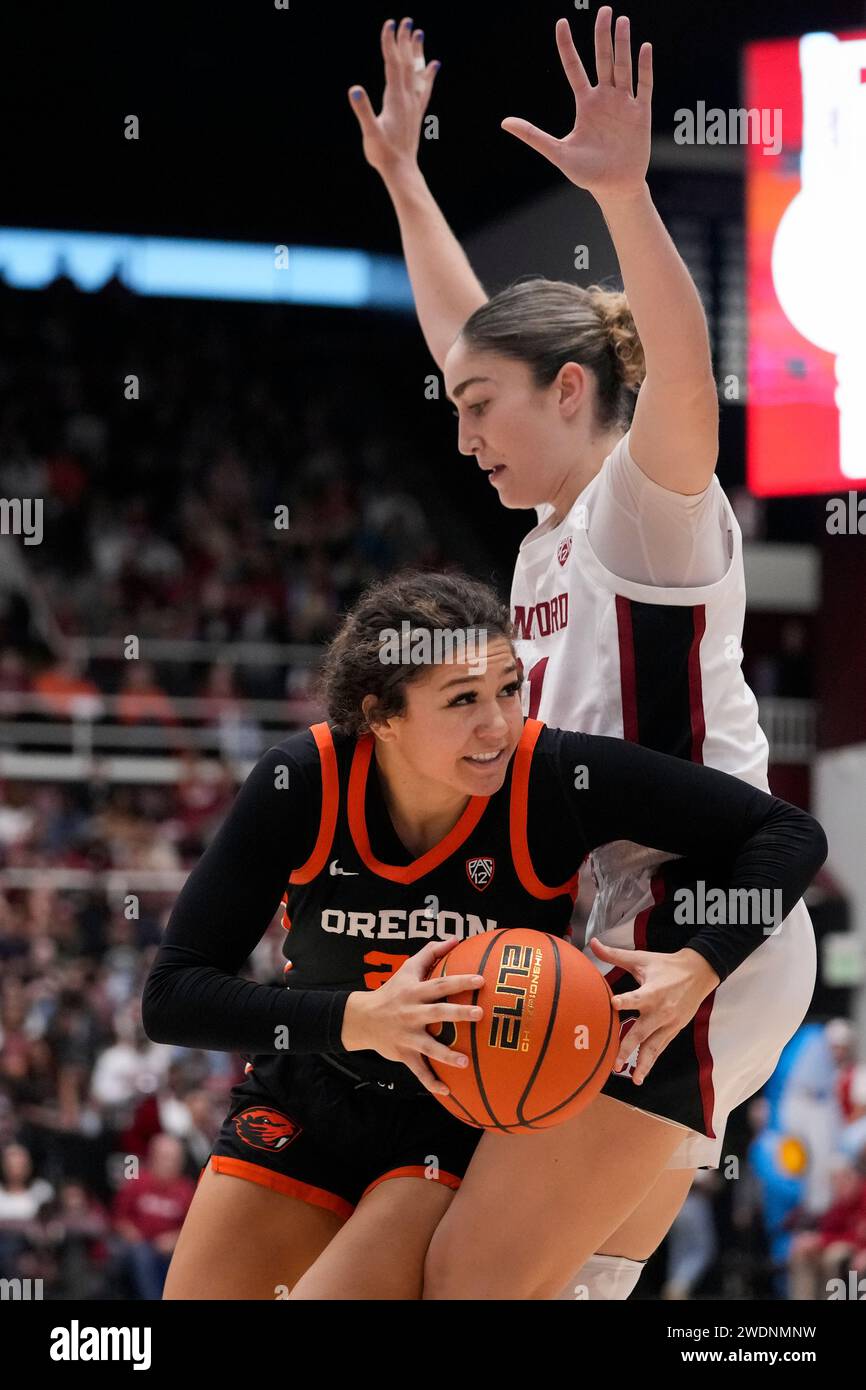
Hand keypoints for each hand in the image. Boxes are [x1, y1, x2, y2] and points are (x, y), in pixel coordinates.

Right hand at [341, 938, 484, 1096]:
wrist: (362, 1019)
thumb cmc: (391, 990)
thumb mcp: (407, 969)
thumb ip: (431, 952)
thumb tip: (455, 939)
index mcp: (415, 992)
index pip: (440, 984)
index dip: (460, 980)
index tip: (481, 979)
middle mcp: (412, 1014)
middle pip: (438, 1012)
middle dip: (458, 1013)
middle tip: (479, 1013)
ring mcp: (407, 1036)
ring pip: (429, 1047)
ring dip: (447, 1055)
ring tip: (465, 1062)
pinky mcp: (404, 1054)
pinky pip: (419, 1071)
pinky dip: (431, 1082)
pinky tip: (448, 1091)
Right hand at [348, 17, 439, 181]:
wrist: (401, 170)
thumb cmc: (383, 153)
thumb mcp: (370, 132)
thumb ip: (363, 110)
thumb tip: (355, 89)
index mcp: (395, 98)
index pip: (393, 64)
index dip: (390, 43)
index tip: (390, 24)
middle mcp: (407, 98)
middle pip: (406, 63)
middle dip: (405, 41)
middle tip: (406, 20)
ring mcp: (414, 104)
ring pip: (417, 72)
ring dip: (417, 52)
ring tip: (419, 33)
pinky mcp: (416, 112)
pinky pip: (424, 87)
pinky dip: (428, 74)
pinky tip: (433, 65)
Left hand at [501, 8, 651, 202]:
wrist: (614, 188)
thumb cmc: (587, 173)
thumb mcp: (557, 152)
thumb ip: (533, 135)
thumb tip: (504, 123)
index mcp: (585, 104)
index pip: (574, 67)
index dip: (567, 46)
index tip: (561, 22)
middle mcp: (605, 98)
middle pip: (603, 59)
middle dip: (603, 35)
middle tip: (604, 10)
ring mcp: (623, 104)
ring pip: (622, 67)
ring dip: (623, 45)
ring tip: (622, 21)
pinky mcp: (640, 113)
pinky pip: (643, 85)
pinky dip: (643, 68)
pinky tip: (643, 48)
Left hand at [591, 939, 719, 1084]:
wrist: (699, 973)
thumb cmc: (665, 965)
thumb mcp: (642, 958)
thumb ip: (615, 955)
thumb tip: (593, 943)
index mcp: (653, 990)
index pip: (637, 997)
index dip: (626, 1001)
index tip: (613, 1004)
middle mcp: (661, 1010)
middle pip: (642, 1031)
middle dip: (629, 1047)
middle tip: (615, 1062)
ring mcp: (669, 1023)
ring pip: (653, 1046)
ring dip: (642, 1063)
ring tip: (633, 1078)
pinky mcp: (674, 1030)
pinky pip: (660, 1047)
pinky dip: (651, 1061)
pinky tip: (640, 1075)